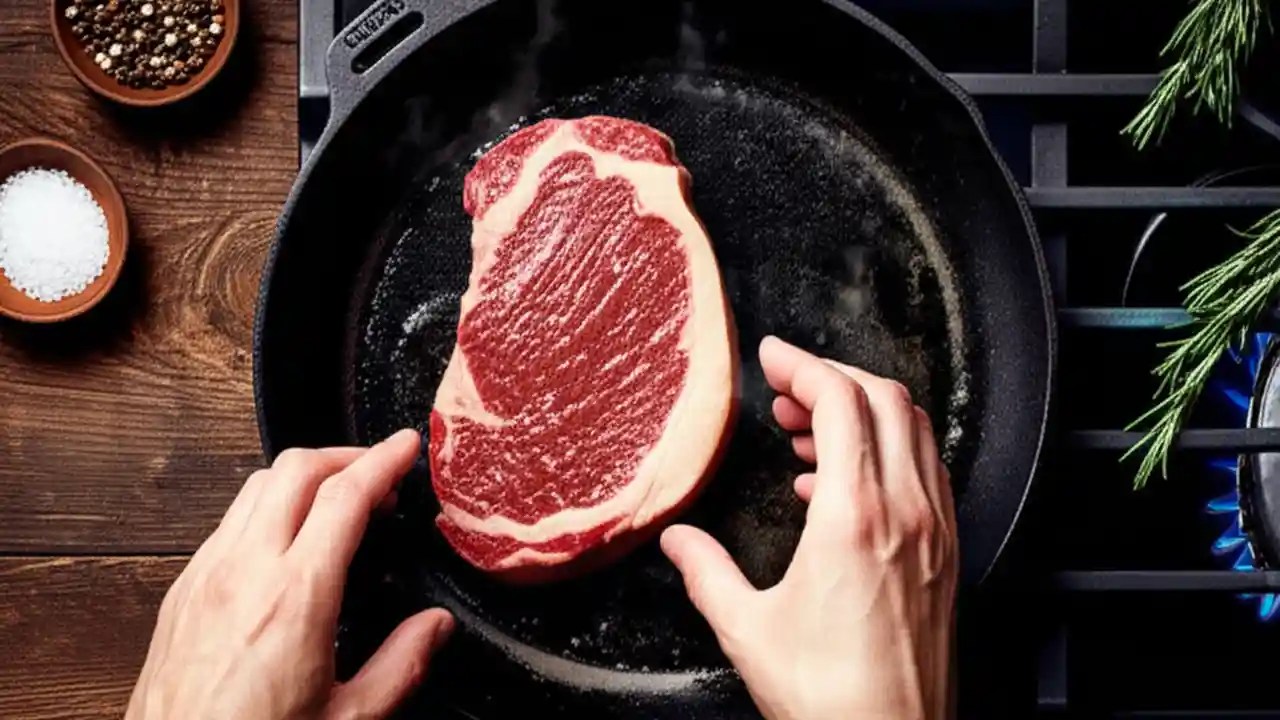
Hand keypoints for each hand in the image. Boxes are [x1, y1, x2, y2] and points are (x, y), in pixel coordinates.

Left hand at [126, 429, 452, 719]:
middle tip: (379, 472)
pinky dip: (267, 509)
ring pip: (255, 487)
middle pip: (295, 469)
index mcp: (294, 599)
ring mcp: (205, 577)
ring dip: (303, 478)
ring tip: (338, 502)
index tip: (406, 446)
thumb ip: (401, 665)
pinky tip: (288, 540)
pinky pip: (228, 524)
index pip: (345, 496)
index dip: (383, 460)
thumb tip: (435, 627)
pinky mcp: (181, 593)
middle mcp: (243, 573)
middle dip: (345, 456)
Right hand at [662, 336, 957, 719]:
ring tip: (807, 436)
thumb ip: (706, 573)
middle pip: (885, 399)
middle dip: (832, 379)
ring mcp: (935, 532)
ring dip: (863, 412)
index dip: (802, 365)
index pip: (840, 401)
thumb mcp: (747, 630)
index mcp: (855, 518)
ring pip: (914, 430)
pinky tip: (841, 486)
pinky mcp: (946, 555)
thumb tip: (678, 542)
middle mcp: (906, 512)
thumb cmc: (831, 699)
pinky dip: (887, 453)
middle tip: (784, 395)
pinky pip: (925, 473)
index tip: (772, 358)